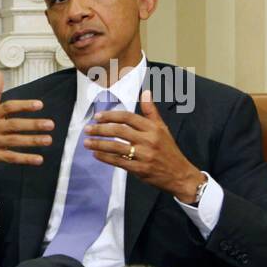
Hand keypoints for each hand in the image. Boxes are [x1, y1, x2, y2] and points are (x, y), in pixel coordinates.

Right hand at [0, 70, 53, 178]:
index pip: (8, 107)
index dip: (23, 106)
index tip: (40, 105)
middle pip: (13, 125)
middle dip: (32, 124)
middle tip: (50, 124)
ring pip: (14, 141)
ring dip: (32, 141)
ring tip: (48, 140)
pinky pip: (10, 157)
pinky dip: (25, 159)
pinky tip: (38, 159)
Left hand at [83, 88, 204, 200]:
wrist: (179, 174)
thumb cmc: (168, 150)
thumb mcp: (162, 129)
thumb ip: (151, 112)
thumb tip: (145, 92)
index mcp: (153, 128)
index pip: (128, 118)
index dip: (111, 116)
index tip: (97, 117)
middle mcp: (149, 140)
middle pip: (120, 131)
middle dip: (100, 129)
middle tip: (87, 129)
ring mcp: (144, 155)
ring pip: (116, 147)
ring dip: (99, 144)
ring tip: (86, 142)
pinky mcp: (140, 169)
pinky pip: (118, 161)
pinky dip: (105, 158)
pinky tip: (96, 154)